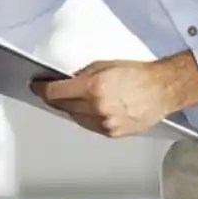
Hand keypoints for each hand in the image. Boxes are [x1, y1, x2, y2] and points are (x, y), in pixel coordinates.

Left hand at [31, 53, 197, 137]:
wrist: (161, 90)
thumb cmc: (138, 75)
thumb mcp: (104, 65)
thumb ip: (82, 75)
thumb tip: (65, 82)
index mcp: (93, 87)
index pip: (56, 92)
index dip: (42, 89)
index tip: (35, 86)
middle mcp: (97, 107)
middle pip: (63, 107)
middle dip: (55, 99)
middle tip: (50, 93)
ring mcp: (104, 123)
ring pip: (75, 118)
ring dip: (70, 109)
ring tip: (72, 100)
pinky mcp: (112, 133)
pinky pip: (90, 126)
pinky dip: (85, 119)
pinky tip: (88, 111)